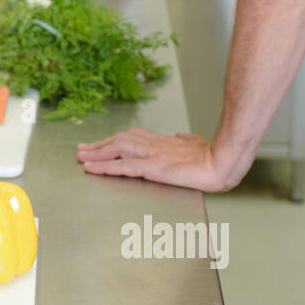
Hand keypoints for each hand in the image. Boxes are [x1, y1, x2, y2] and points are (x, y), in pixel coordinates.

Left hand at [76, 129, 233, 191]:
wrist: (223, 160)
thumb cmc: (215, 155)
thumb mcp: (197, 144)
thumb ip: (185, 140)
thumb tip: (179, 136)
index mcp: (164, 141)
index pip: (133, 137)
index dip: (115, 140)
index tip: (103, 143)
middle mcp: (154, 144)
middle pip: (119, 140)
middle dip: (99, 145)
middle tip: (82, 149)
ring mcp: (152, 154)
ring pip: (116, 150)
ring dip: (96, 154)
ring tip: (80, 157)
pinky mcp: (152, 167)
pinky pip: (122, 166)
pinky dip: (104, 167)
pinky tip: (91, 169)